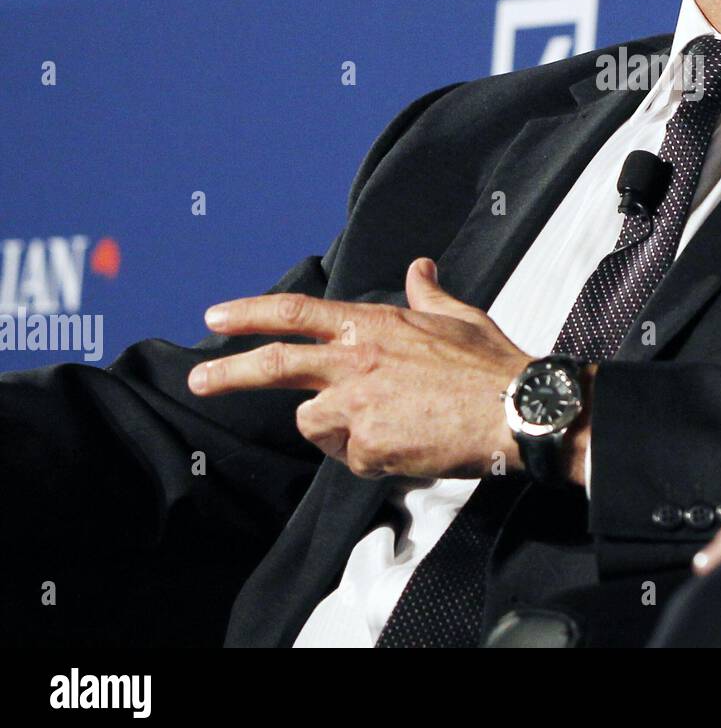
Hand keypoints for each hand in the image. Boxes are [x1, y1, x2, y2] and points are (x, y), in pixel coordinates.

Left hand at [188, 257, 530, 480]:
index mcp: (375, 324)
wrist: (516, 410)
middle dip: (229, 373)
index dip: (251, 312)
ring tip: (386, 429)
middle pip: (276, 363)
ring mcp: (359, 403)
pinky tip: (408, 448)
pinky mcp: (369, 445)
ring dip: (336, 430)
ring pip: (313, 422)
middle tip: (198, 380)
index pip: (298, 312)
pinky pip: (351, 458)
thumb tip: (420, 268)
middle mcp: (357, 359)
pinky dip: (373, 459)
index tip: (217, 317)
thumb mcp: (459, 317)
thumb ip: (428, 294)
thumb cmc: (491, 365)